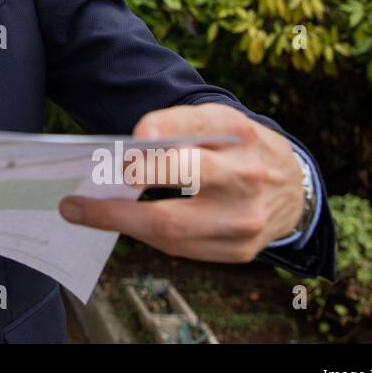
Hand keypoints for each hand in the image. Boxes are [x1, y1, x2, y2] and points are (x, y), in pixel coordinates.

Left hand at [57, 103, 304, 262]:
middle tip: (100, 176)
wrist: (293, 189)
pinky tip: (115, 222)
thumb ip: (177, 129)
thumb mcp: (218, 124)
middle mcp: (247, 173)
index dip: (166, 125)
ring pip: (174, 225)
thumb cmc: (237, 150)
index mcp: (238, 131)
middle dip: (144, 175)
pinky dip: (141, 234)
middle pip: (191, 173)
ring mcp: (245, 217)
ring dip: (119, 218)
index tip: (137, 135)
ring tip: (77, 210)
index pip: (199, 122)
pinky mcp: (239, 250)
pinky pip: (180, 247)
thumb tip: (125, 151)